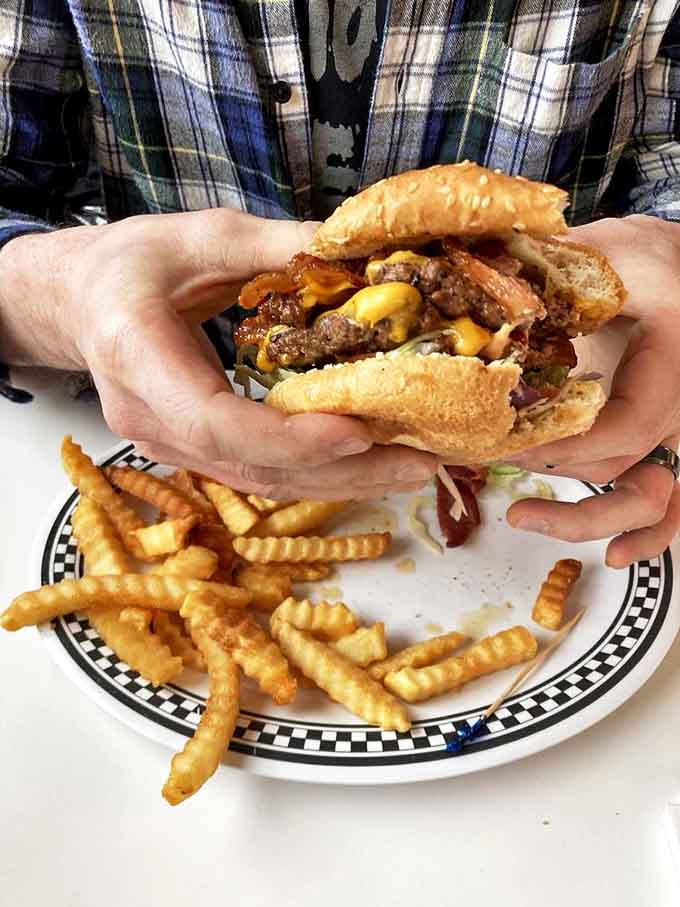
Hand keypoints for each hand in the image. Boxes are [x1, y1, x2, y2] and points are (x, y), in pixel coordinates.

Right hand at [0, 209, 435, 498]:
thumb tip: (361, 251)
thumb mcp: (201, 236)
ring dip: (339, 480)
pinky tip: (365, 461)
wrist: (79, 302)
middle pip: (251, 467)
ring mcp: (167, 444)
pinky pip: (257, 473)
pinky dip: (315, 471)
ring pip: (260, 481)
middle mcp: (150, 418)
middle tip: (419, 462)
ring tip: (410, 467)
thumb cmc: (130, 262)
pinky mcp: (192, 450)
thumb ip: (277, 246)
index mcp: (137, 356)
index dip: (288, 437)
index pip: (214, 420)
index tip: (357, 432)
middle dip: (340, 471)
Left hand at [506, 215, 679, 566]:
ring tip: (524, 518)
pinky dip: (650, 533)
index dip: (564, 446)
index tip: (506, 445)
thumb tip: (486, 300)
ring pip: (655, 497)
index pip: (626, 422)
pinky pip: (673, 502)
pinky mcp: (667, 441)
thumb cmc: (649, 257)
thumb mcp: (610, 252)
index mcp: (677, 358)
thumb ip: (559, 276)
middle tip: (488, 461)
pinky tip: (618, 556)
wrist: (679, 272)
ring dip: (593, 519)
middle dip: (553, 472)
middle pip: (628, 463)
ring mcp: (679, 430)